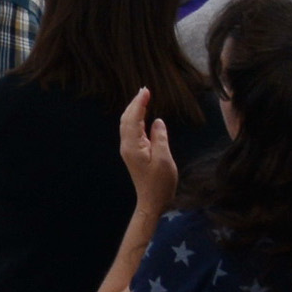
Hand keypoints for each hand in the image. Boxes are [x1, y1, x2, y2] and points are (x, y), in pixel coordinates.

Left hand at [117, 89, 178, 216]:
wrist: (152, 201)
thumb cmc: (160, 183)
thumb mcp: (164, 160)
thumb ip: (160, 138)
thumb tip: (157, 121)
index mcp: (132, 145)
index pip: (133, 118)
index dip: (139, 103)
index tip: (146, 90)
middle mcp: (127, 145)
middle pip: (127, 119)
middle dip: (135, 103)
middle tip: (144, 90)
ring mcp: (129, 149)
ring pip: (128, 124)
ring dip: (134, 110)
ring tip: (143, 98)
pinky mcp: (133, 153)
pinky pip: (132, 131)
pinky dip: (136, 119)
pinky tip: (143, 116)